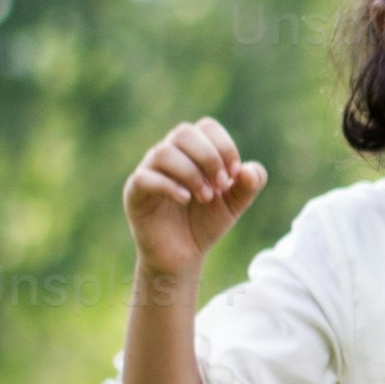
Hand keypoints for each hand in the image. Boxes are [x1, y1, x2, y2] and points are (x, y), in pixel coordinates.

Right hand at [122, 120, 266, 286]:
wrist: (182, 256)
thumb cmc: (204, 223)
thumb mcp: (234, 205)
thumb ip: (249, 185)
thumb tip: (249, 170)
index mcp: (192, 151)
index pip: (206, 127)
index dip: (224, 146)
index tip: (235, 174)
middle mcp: (168, 155)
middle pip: (184, 133)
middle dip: (209, 157)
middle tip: (221, 185)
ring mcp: (149, 171)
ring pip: (164, 152)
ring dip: (191, 173)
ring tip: (205, 198)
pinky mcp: (135, 192)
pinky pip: (145, 178)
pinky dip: (169, 186)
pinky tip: (186, 200)